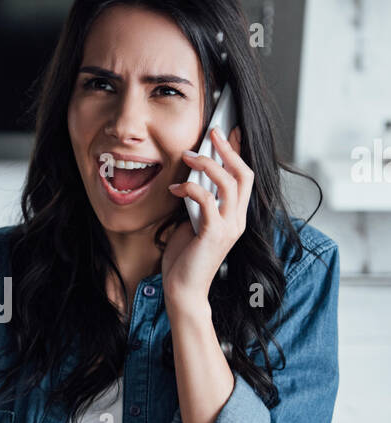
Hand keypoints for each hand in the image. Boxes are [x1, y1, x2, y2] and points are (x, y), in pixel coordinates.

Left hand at [162, 125, 252, 308]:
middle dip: (228, 149)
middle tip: (212, 132)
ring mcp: (229, 227)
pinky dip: (191, 189)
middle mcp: (237, 220)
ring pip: (229, 183)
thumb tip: (192, 178)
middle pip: (245, 175)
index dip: (239, 153)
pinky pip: (207, 201)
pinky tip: (176, 189)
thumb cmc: (185, 259)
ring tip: (188, 156)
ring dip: (207, 164)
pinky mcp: (214, 234)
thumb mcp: (193, 223)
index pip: (245, 178)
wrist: (184, 290)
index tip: (228, 132)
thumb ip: (198, 203)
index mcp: (235, 217)